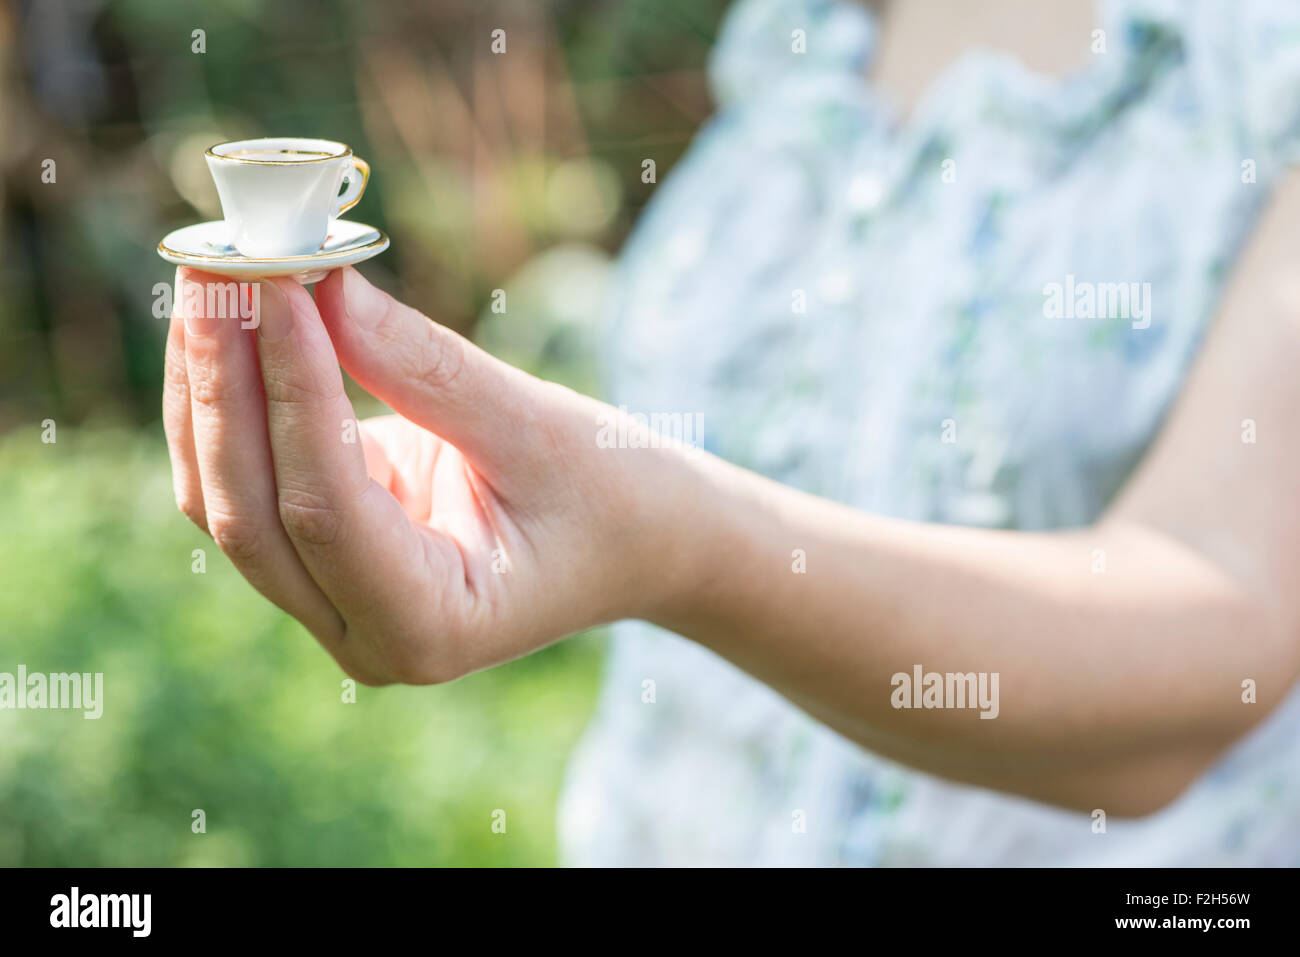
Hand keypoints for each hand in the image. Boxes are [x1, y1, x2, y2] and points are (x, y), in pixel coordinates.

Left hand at [162, 266, 700, 683]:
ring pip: (230, 498)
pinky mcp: (326, 554)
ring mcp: (334, 600)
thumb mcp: (536, 429)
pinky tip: (229, 322)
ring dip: (210, 388)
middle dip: (224, 385)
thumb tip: (320, 285)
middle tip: (217, 265)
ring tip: (212, 275)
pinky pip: (251, 477)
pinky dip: (235, 401)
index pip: (326, 509)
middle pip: (249, 514)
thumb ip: (423, 368)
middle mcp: (363, 632)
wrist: (643, 542)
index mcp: (429, 627)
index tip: (279, 284)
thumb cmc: (616, 497)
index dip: (294, 391)